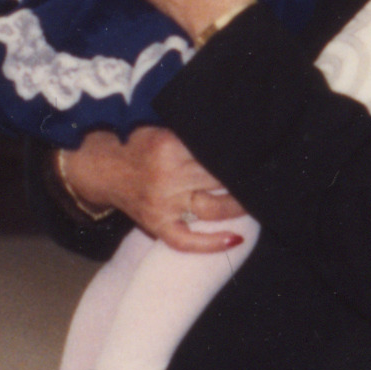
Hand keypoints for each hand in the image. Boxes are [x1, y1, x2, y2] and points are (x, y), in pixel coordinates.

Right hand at [59, 129, 246, 254]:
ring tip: (257, 200)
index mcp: (168, 146)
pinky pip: (186, 241)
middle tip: (266, 175)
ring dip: (238, 205)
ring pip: (211, 208)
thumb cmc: (139, 144)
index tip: (258, 153)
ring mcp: (162, 204)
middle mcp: (167, 176)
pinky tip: (235, 239)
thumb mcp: (161, 125)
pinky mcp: (157, 225)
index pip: (215, 151)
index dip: (239, 153)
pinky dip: (211, 243)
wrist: (105, 169)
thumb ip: (191, 128)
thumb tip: (233, 127)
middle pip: (219, 178)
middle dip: (243, 178)